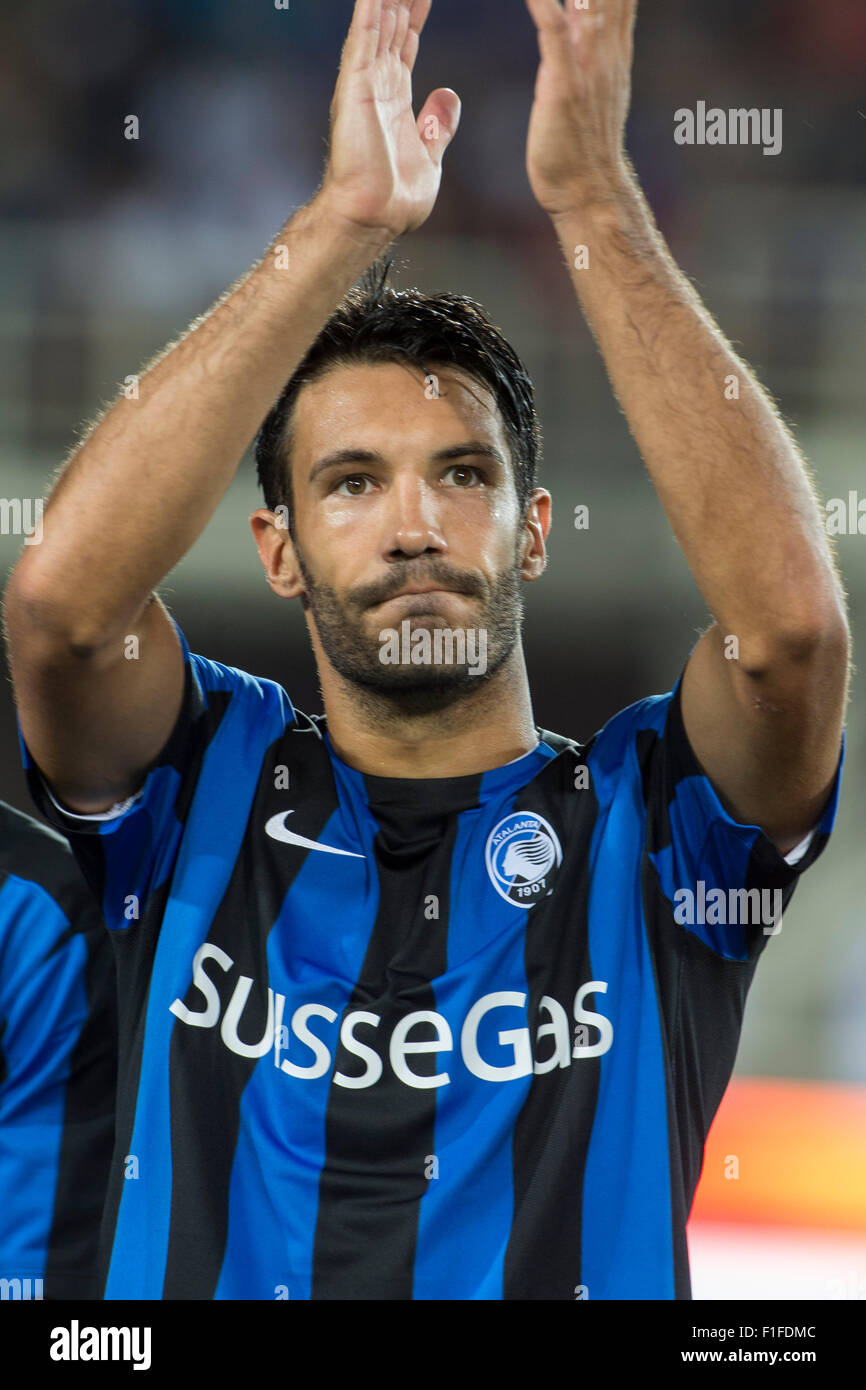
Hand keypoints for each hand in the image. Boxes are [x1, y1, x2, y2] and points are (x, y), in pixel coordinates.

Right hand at [318, 0, 460, 239]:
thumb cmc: (395, 198)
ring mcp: (364, 79)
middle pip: (392, 21)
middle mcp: (377, 82)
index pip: (407, 40)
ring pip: (378, 18)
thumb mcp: (429, 155)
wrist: (374, 216)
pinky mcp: (356, 83)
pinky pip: (364, 33)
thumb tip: (448, 96)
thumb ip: (437, 125)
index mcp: (395, 97)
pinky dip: (370, 7)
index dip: (416, 11)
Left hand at [524, 0, 636, 218]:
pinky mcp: (563, 83)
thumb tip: (579, 19)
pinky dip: (543, 2)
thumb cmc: (579, 146)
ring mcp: (587, 63)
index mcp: (612, 44)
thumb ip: (589, 48)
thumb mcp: (588, 85)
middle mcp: (605, 45)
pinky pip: (553, 27)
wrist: (588, 191)